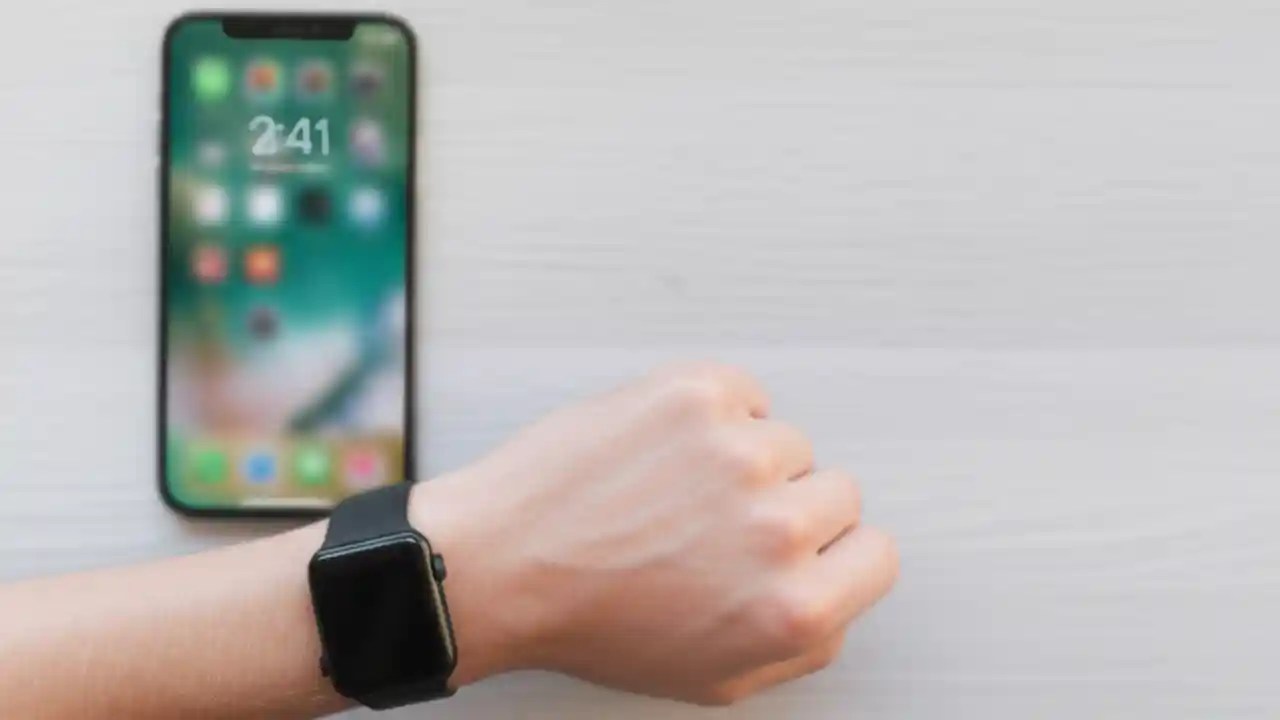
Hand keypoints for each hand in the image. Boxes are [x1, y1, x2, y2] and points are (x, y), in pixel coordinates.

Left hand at [410, 363, 898, 704]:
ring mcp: (736, 452)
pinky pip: (744, 394)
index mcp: (791, 608)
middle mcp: (775, 529)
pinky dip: (714, 414)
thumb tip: (837, 593)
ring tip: (674, 490)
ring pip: (786, 442)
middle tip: (716, 524)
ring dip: (743, 461)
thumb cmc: (588, 621)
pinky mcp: (694, 395)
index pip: (878, 554)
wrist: (500, 563)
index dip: (837, 553)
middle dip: (787, 509)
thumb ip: (802, 643)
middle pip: (838, 492)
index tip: (806, 546)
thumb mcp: (714, 677)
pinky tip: (665, 450)